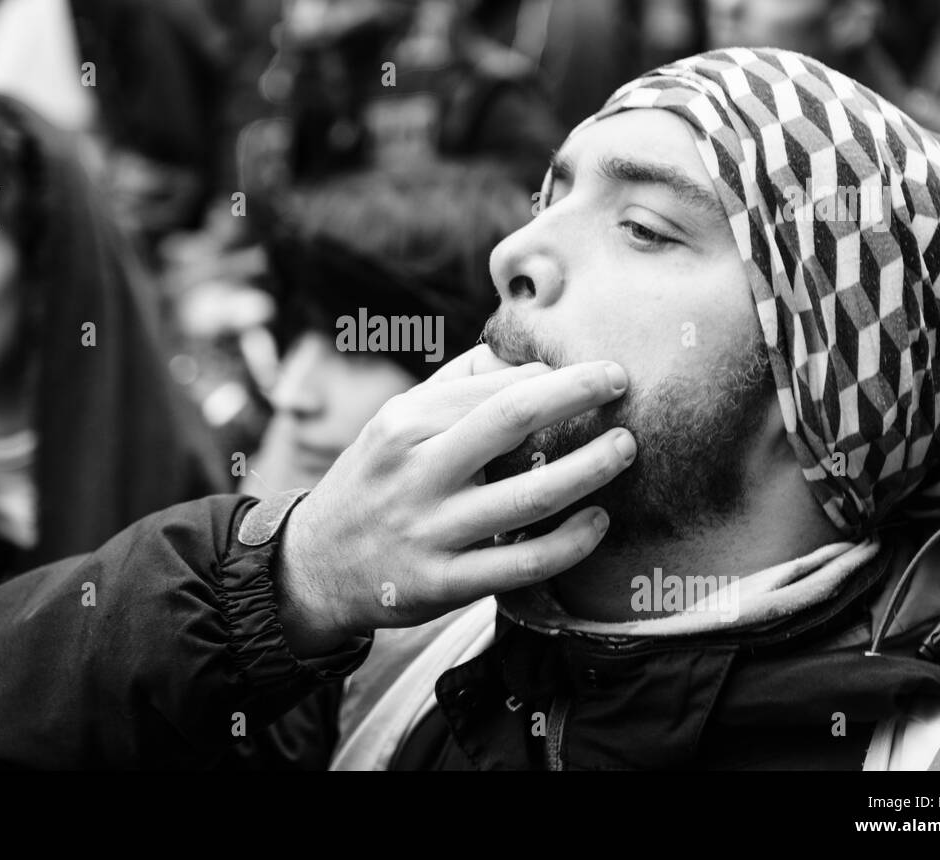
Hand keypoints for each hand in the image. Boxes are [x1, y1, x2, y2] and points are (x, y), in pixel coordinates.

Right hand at [275, 345, 635, 655]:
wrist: (312, 567)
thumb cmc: (370, 484)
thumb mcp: (391, 426)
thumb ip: (450, 389)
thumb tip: (517, 356)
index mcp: (404, 424)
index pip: (493, 388)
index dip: (551, 379)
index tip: (590, 376)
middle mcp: (416, 471)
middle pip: (511, 419)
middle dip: (577, 393)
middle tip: (622, 380)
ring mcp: (429, 530)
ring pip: (527, 497)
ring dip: (589, 468)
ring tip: (626, 447)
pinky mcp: (442, 583)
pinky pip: (520, 563)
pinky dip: (569, 543)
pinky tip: (599, 522)